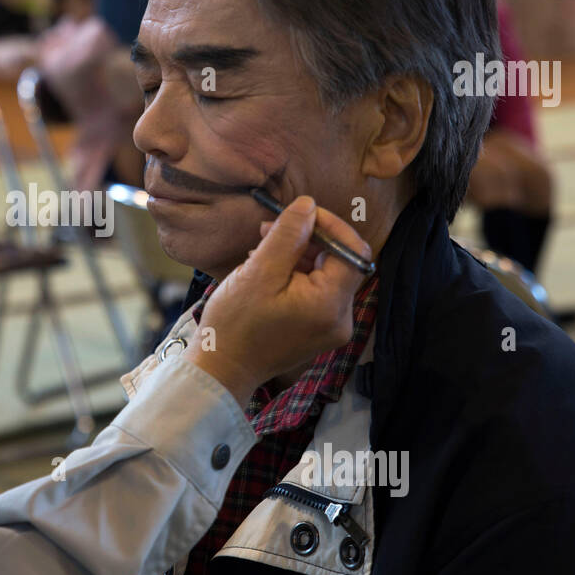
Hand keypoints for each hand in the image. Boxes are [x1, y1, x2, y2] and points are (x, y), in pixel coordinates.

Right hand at [182, 196, 369, 404]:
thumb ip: (287, 235)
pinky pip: (316, 293)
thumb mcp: (258, 272)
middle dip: (308, 239)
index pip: (353, 251)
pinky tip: (266, 271)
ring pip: (325, 276)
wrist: (221, 369)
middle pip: (340, 263)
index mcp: (331, 304)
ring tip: (261, 249)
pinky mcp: (317, 332)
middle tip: (270, 229)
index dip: (330, 225)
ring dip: (298, 255)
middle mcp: (340, 319)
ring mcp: (330, 328)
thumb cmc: (235, 323)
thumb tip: (308, 205)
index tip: (300, 213)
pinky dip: (296, 276)